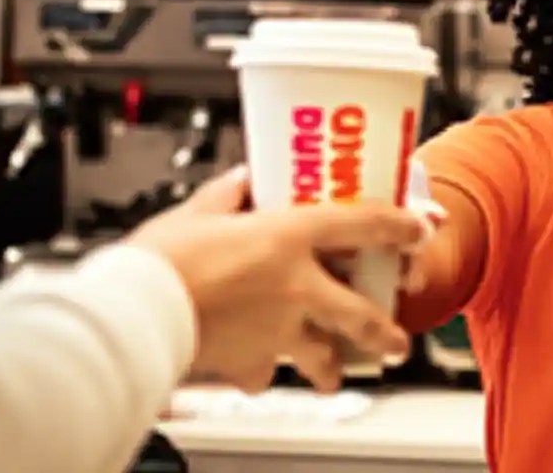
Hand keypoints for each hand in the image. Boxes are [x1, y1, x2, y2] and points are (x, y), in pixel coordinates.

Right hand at [128, 166, 434, 392]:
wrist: (133, 315)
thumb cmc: (158, 260)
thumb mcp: (196, 211)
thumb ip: (227, 194)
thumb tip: (243, 178)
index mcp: (287, 237)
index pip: (364, 225)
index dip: (401, 227)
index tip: (418, 231)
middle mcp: (295, 285)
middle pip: (362, 313)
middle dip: (386, 330)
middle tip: (398, 340)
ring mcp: (279, 328)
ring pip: (324, 356)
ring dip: (333, 367)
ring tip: (335, 374)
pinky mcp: (252, 361)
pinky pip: (267, 373)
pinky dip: (264, 372)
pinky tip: (261, 369)